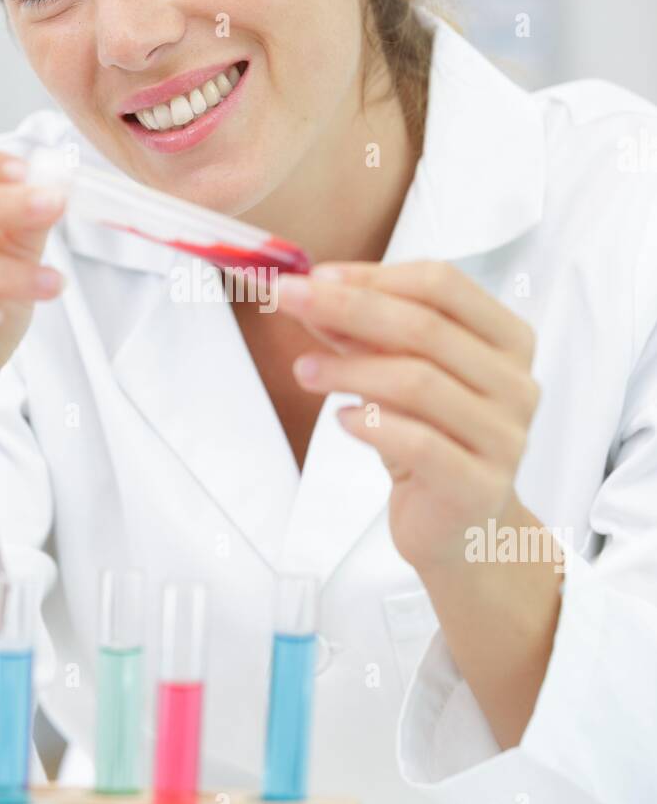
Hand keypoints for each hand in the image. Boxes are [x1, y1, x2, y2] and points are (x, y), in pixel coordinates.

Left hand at [275, 260, 541, 574]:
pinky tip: (341, 419)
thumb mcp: (396, 375)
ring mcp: (506, 437)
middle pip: (426, 327)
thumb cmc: (430, 437)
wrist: (458, 528)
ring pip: (419, 382)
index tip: (315, 276)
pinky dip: (372, 424)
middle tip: (287, 300)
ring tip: (303, 370)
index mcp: (508, 340)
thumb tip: (310, 291)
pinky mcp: (480, 486)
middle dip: (347, 308)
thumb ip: (362, 333)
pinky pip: (420, 444)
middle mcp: (517, 383)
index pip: (443, 285)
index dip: (375, 275)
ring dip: (349, 367)